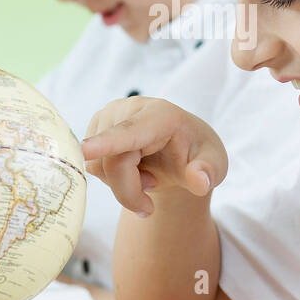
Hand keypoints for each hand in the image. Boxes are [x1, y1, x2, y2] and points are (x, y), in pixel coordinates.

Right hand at [81, 97, 227, 216]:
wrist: (181, 149)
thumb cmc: (197, 155)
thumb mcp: (214, 165)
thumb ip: (208, 172)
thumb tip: (200, 181)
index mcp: (160, 115)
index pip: (130, 132)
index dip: (107, 143)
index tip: (86, 150)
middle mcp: (129, 109)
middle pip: (113, 163)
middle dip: (130, 190)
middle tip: (153, 190)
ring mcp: (108, 116)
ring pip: (98, 166)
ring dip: (121, 183)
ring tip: (147, 175)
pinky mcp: (95, 127)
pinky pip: (92, 164)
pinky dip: (111, 177)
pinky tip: (132, 169)